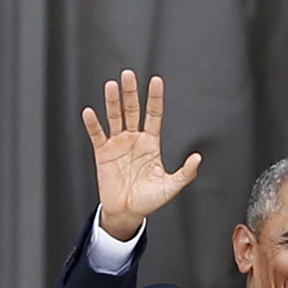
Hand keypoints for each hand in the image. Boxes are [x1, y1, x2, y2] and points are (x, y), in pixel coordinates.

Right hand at [80, 71, 202, 242]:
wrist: (128, 212)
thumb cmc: (149, 199)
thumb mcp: (171, 186)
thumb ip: (185, 173)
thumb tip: (197, 158)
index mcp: (151, 143)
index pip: (154, 114)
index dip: (155, 98)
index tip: (156, 81)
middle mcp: (134, 139)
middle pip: (133, 110)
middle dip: (131, 93)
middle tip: (129, 75)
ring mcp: (118, 144)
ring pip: (115, 118)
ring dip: (113, 102)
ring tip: (111, 86)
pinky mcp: (103, 153)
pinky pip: (97, 135)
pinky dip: (93, 124)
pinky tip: (90, 112)